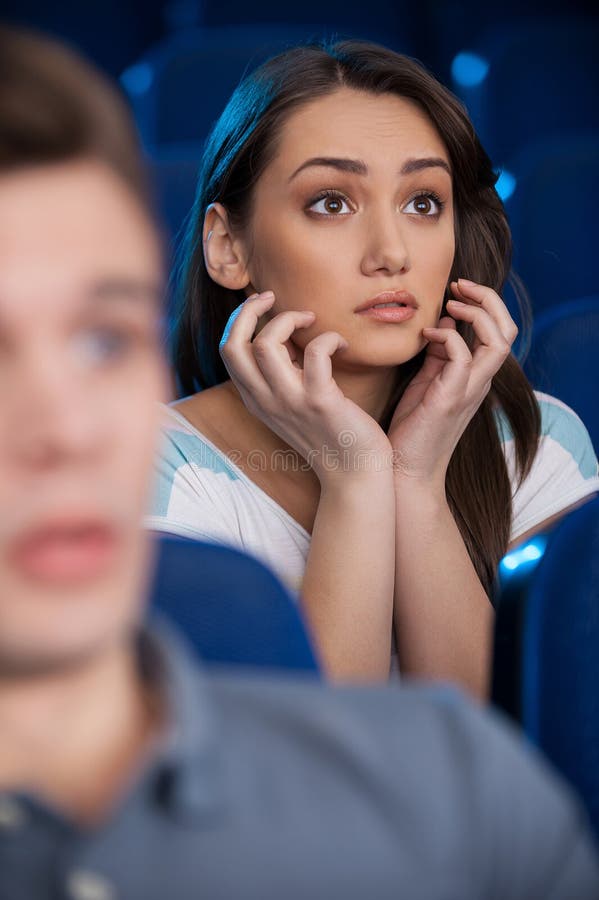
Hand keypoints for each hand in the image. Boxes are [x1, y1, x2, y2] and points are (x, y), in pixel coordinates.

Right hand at [219, 291, 392, 483]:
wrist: (353, 473)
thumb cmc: (329, 433)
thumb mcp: (292, 404)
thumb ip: (283, 374)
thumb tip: (284, 337)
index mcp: (256, 399)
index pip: (228, 351)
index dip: (240, 320)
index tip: (264, 306)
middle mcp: (265, 401)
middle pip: (233, 344)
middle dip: (250, 309)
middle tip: (275, 298)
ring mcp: (290, 402)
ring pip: (266, 344)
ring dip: (290, 318)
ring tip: (312, 320)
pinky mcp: (320, 402)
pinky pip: (316, 352)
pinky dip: (330, 337)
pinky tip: (342, 344)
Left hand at [387, 278, 517, 483]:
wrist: (404, 469)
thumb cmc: (413, 429)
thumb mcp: (427, 382)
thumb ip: (438, 354)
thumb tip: (445, 320)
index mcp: (477, 376)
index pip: (500, 331)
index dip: (485, 304)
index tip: (456, 291)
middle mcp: (480, 382)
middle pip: (509, 330)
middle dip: (489, 299)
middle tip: (459, 285)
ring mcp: (469, 390)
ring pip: (499, 341)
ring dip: (477, 313)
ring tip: (451, 303)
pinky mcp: (451, 398)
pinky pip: (464, 357)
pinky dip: (448, 337)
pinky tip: (426, 337)